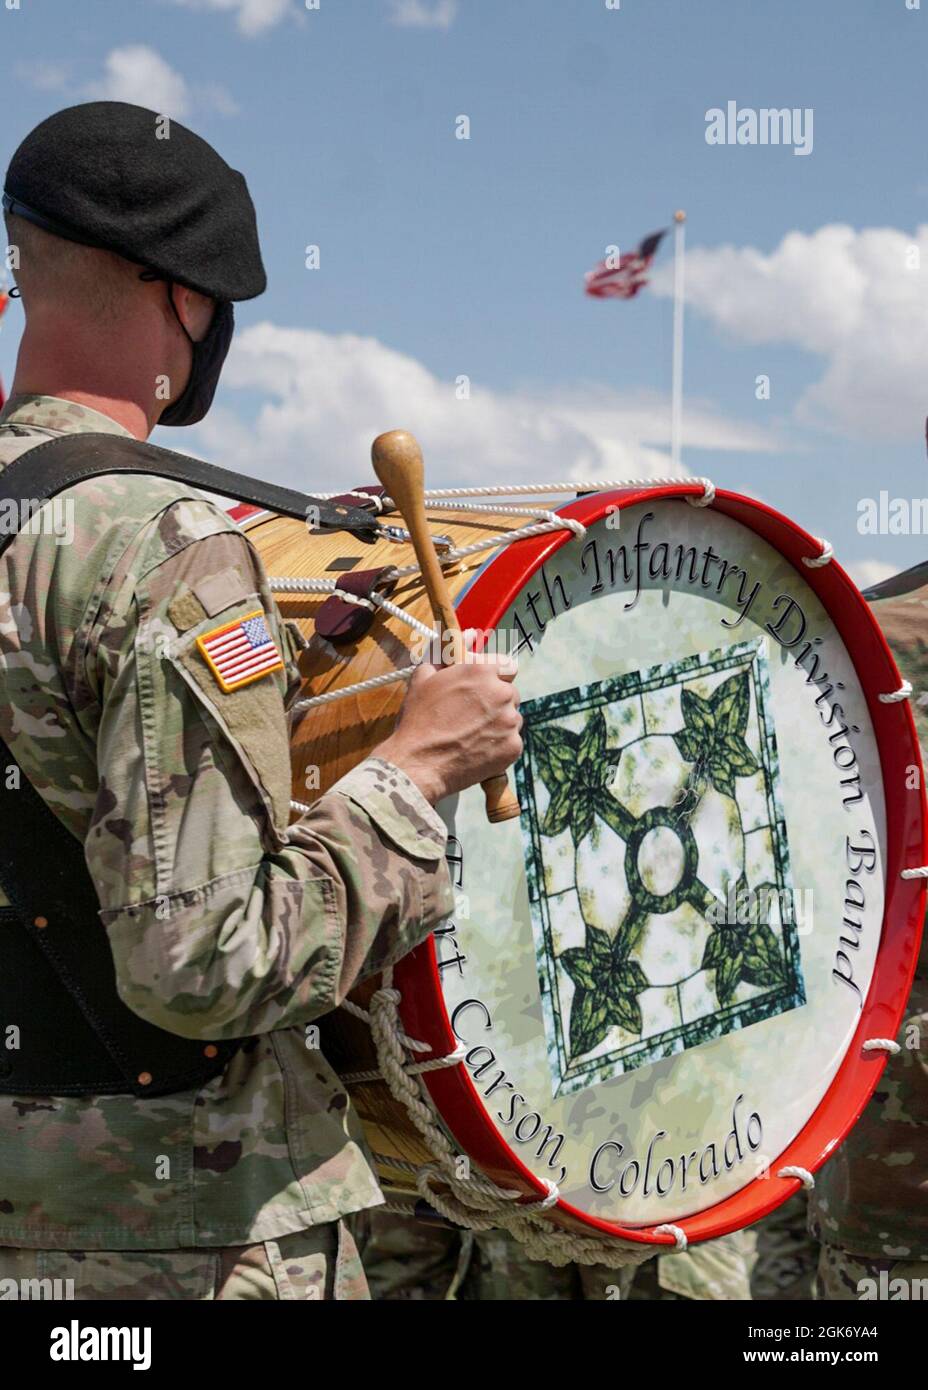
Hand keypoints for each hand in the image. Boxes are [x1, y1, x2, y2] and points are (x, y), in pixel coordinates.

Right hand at [375, 652, 521, 804]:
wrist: (417, 764)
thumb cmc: (418, 719)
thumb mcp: (423, 678)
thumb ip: (446, 652)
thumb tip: (467, 634)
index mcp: (481, 671)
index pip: (507, 664)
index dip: (495, 675)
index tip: (484, 686)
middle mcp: (502, 693)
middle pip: (510, 692)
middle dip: (495, 700)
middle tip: (472, 714)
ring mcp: (510, 721)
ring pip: (512, 717)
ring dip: (498, 722)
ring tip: (472, 734)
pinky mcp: (513, 747)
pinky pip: (512, 741)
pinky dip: (499, 745)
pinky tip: (477, 748)